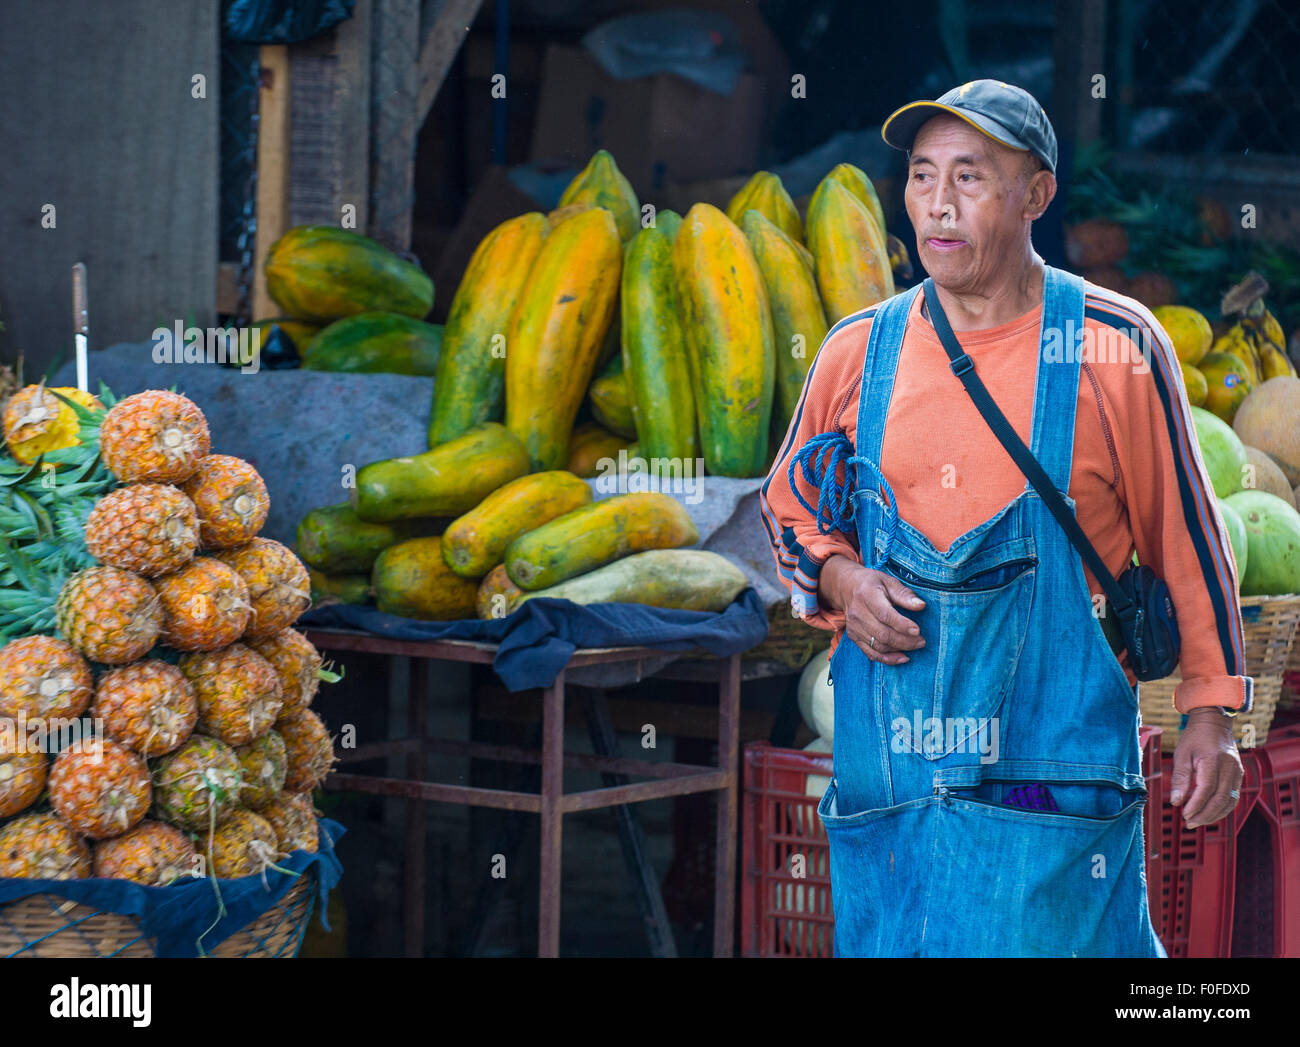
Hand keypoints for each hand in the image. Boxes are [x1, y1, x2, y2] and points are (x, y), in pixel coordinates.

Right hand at [821, 555, 925, 664]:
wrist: (847, 588)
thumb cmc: (872, 583)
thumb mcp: (889, 581)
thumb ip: (905, 594)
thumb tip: (921, 606)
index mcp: (866, 595)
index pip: (885, 614)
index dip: (902, 625)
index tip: (917, 630)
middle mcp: (857, 613)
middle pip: (882, 634)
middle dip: (905, 641)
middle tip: (922, 641)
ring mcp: (854, 627)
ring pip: (878, 645)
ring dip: (899, 649)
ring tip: (915, 646)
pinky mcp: (853, 636)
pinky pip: (871, 653)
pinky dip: (887, 659)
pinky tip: (902, 658)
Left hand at [1169, 707, 1243, 827]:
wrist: (1214, 723)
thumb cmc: (1194, 737)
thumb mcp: (1182, 754)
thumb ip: (1180, 778)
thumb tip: (1176, 801)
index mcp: (1214, 760)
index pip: (1207, 789)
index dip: (1196, 805)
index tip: (1184, 814)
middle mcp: (1230, 768)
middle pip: (1220, 799)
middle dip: (1204, 815)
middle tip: (1189, 823)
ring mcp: (1238, 772)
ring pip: (1230, 802)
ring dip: (1214, 815)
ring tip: (1197, 822)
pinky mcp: (1239, 776)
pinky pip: (1233, 797)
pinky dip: (1222, 809)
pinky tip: (1209, 814)